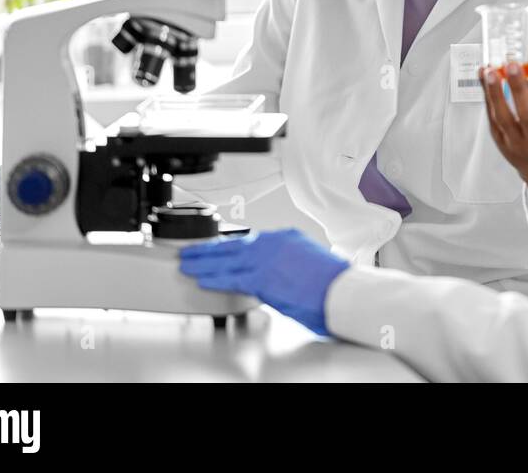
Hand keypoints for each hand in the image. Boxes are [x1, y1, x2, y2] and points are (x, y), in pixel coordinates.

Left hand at [179, 229, 349, 335]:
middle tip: (191, 251)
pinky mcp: (262, 278)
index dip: (229, 244)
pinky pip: (231, 277)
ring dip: (204, 262)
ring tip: (187, 264)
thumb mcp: (308, 259)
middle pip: (233, 245)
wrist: (340, 289)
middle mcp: (274, 243)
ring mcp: (266, 259)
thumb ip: (287, 262)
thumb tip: (273, 275)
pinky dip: (214, 278)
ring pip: (226, 259)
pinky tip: (201, 279)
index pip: (250, 239)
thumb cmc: (332, 281)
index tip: (216, 247)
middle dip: (209, 250)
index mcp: (286, 237)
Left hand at [478, 50, 527, 242]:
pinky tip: (484, 80)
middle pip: (525, 113)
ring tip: (489, 70)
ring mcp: (518, 145)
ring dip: (494, 92)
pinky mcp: (501, 145)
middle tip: (509, 63)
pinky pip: (492, 119)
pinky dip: (487, 98)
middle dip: (516, 87)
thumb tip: (519, 70)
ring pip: (503, 117)